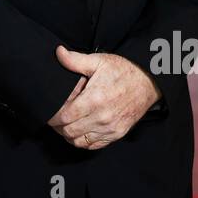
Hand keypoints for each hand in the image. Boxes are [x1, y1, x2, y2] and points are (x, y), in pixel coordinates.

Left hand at [46, 46, 160, 149]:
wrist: (148, 82)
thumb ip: (75, 60)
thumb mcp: (99, 61)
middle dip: (58, 126)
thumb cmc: (123, 71)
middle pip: (69, 131)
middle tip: (54, 118)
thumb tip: (58, 52)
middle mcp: (102, 117)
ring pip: (79, 141)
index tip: (49, 112)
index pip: (64, 117)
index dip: (52, 117)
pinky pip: (93, 145)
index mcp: (95, 99)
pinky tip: (78, 130)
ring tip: (65, 124)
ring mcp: (110, 128)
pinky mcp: (117, 134)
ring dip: (68, 134)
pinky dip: (82, 141)